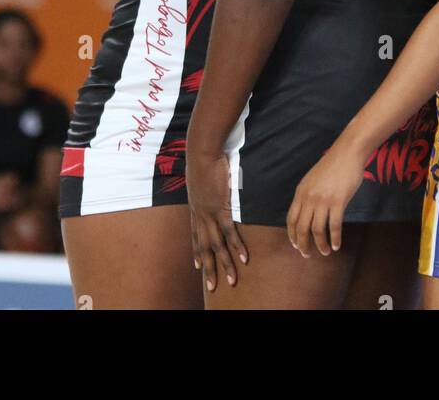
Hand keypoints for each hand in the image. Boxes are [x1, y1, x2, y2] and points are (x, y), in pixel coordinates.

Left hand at [186, 149, 247, 292]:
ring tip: (231, 281)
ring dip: (224, 264)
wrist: (202, 152)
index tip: (198, 266)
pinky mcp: (220, 208)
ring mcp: (209, 213)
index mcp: (195, 208)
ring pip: (216, 245)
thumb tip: (207, 184)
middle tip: (212, 286)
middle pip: (204, 247)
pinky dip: (236, 246)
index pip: (195, 235)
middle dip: (209, 268)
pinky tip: (243, 259)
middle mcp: (200, 215)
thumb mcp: (200, 177)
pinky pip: (229, 232)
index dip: (197, 252)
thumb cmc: (202, 159)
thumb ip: (203, 186)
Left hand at [286, 136, 365, 258]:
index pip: (291, 218)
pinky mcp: (338, 202)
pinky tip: (336, 245)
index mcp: (301, 192)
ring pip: (317, 230)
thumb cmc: (332, 166)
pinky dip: (334, 238)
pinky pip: (334, 226)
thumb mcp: (312, 180)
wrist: (347, 153)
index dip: (293, 234)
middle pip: (302, 227)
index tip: (296, 245)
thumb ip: (307, 195)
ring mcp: (323, 200)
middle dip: (303, 244)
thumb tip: (306, 213)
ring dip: (320, 244)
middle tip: (307, 254)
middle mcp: (309, 197)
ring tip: (325, 252)